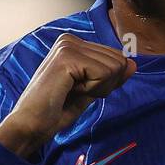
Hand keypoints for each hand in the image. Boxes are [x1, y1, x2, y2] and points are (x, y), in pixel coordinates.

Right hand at [0, 35, 134, 158]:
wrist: (31, 125)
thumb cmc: (57, 110)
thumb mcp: (92, 90)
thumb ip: (112, 76)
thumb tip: (133, 64)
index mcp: (74, 43)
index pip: (116, 58)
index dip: (106, 82)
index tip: (80, 90)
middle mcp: (70, 39)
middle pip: (118, 61)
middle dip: (104, 84)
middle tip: (75, 93)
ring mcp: (67, 46)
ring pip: (113, 67)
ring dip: (97, 88)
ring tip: (71, 92)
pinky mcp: (67, 57)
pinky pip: (103, 74)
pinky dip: (92, 89)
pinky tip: (70, 91)